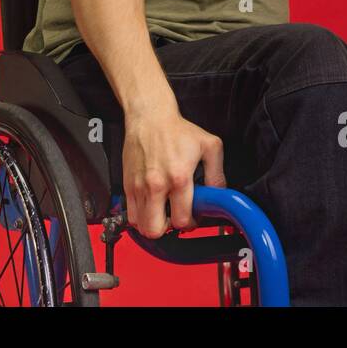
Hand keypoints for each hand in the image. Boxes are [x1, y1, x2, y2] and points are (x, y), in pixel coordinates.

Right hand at [122, 104, 226, 238]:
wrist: (150, 117)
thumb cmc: (177, 130)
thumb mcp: (209, 146)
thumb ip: (218, 175)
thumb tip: (219, 195)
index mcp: (179, 178)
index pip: (182, 220)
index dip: (190, 223)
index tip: (192, 216)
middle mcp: (157, 185)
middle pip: (156, 230)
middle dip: (168, 230)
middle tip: (175, 219)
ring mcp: (139, 186)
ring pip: (141, 225)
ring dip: (153, 224)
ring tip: (162, 213)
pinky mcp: (128, 184)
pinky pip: (130, 214)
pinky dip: (140, 216)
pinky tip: (151, 206)